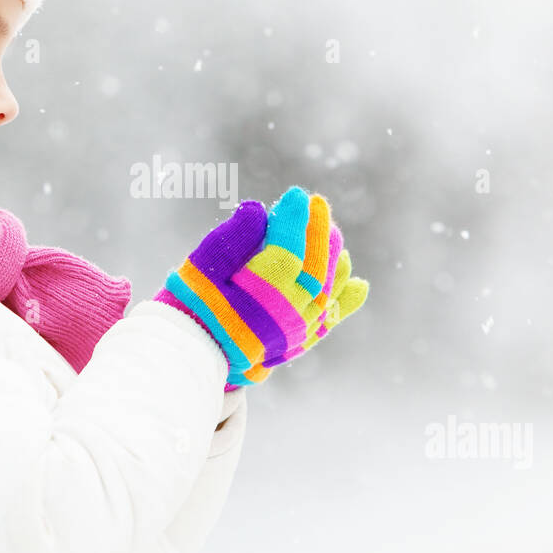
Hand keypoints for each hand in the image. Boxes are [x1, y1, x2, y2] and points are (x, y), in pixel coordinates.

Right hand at [155, 186, 366, 386]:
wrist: (194, 356)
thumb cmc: (192, 305)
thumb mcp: (201, 267)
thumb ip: (230, 239)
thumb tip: (257, 209)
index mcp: (260, 293)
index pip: (288, 249)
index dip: (294, 220)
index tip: (296, 195)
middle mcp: (286, 314)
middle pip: (315, 268)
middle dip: (319, 232)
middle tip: (317, 204)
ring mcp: (296, 330)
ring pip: (327, 291)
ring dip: (333, 259)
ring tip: (332, 232)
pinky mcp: (298, 343)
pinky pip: (329, 320)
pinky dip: (346, 300)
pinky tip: (359, 284)